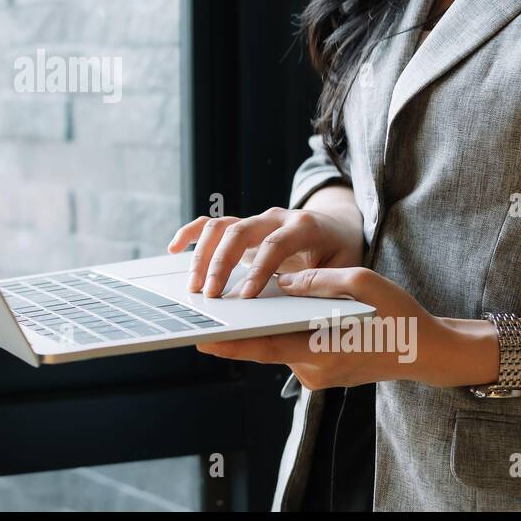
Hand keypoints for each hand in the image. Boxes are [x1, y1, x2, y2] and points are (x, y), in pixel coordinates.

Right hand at [166, 205, 364, 298]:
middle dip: (221, 264)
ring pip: (221, 226)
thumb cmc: (342, 253)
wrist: (338, 226)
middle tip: (210, 295)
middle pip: (240, 232)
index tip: (244, 296)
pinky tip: (174, 249)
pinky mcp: (243, 226)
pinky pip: (211, 224)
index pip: (275, 245)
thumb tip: (299, 302)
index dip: (258, 269)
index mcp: (304, 227)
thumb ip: (325, 282)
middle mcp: (276, 218)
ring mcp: (256, 220)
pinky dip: (190, 233)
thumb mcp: (346, 269)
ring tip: (193, 285)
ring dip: (203, 255)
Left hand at [193, 267, 463, 388]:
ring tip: (228, 307)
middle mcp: (315, 371)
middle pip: (264, 349)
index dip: (231, 344)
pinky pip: (290, 349)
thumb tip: (283, 282)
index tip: (200, 338)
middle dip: (232, 334)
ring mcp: (317, 376)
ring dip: (257, 330)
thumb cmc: (401, 316)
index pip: (267, 348)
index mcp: (324, 352)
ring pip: (276, 348)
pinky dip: (277, 332)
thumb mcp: (367, 285)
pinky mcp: (320, 372)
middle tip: (197, 318)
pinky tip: (265, 313)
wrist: (430, 352)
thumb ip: (322, 281)